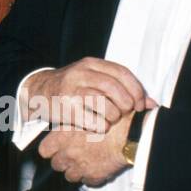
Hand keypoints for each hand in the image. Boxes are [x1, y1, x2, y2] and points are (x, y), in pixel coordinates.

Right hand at [23, 57, 155, 134]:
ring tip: (109, 119)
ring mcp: (72, 90)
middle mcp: (80, 73)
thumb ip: (120, 87)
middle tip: (124, 113)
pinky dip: (101, 126)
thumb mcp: (93, 80)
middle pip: (114, 89)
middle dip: (126, 105)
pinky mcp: (66, 108)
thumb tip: (151, 104)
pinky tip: (97, 126)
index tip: (139, 104)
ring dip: (113, 117)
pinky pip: (93, 121)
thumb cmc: (72, 87)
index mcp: (91, 64)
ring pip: (105, 105)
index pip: (122, 73)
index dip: (136, 90)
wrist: (39, 91)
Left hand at [38, 113, 131, 186]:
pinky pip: (88, 182)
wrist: (128, 132)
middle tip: (73, 153)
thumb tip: (62, 127)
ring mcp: (81, 167)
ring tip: (85, 161)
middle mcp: (68, 154)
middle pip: (56, 164)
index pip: (44, 150)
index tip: (54, 147)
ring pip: (70, 176)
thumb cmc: (108, 119)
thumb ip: (69, 123)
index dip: (50, 149)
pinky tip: (97, 167)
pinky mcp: (95, 177)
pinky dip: (91, 176)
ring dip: (76, 170)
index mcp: (62, 138)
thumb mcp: (83, 114)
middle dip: (63, 160)